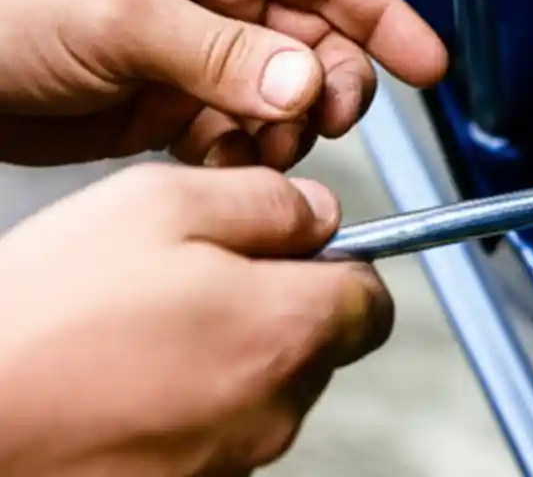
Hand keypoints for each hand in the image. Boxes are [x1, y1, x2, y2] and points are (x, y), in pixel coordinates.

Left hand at [0, 0, 446, 167]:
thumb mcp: (123, 13)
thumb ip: (225, 52)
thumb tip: (304, 80)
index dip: (385, 16)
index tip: (427, 64)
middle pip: (321, 44)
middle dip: (329, 87)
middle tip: (317, 119)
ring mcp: (203, 55)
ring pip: (289, 100)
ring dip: (285, 133)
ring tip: (252, 146)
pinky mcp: (180, 107)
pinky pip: (247, 138)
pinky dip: (247, 160)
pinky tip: (221, 164)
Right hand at [0, 164, 390, 474]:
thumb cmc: (41, 319)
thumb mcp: (157, 205)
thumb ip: (263, 201)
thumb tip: (318, 212)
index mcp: (284, 332)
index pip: (372, 299)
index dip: (337, 263)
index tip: (294, 250)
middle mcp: (272, 410)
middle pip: (319, 346)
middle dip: (277, 307)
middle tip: (192, 282)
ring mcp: (232, 462)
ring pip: (265, 391)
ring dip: (227, 357)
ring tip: (141, 333)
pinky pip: (215, 434)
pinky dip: (187, 406)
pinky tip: (126, 382)